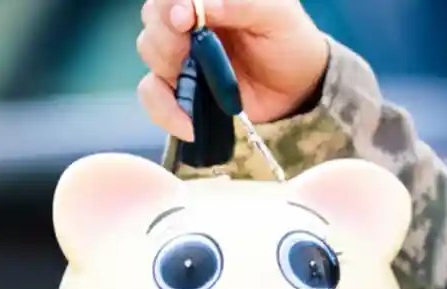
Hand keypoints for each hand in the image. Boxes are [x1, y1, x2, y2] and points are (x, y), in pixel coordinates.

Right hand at [137, 0, 329, 140]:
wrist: (298, 90)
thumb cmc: (289, 41)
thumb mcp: (277, 14)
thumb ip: (242, 4)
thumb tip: (201, 7)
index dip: (170, 4)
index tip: (184, 19)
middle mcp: (186, 21)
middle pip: (152, 17)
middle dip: (167, 36)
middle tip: (190, 51)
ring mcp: (179, 55)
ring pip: (148, 50)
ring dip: (168, 66)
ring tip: (201, 81)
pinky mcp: (178, 89)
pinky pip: (151, 95)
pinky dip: (165, 109)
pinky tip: (189, 120)